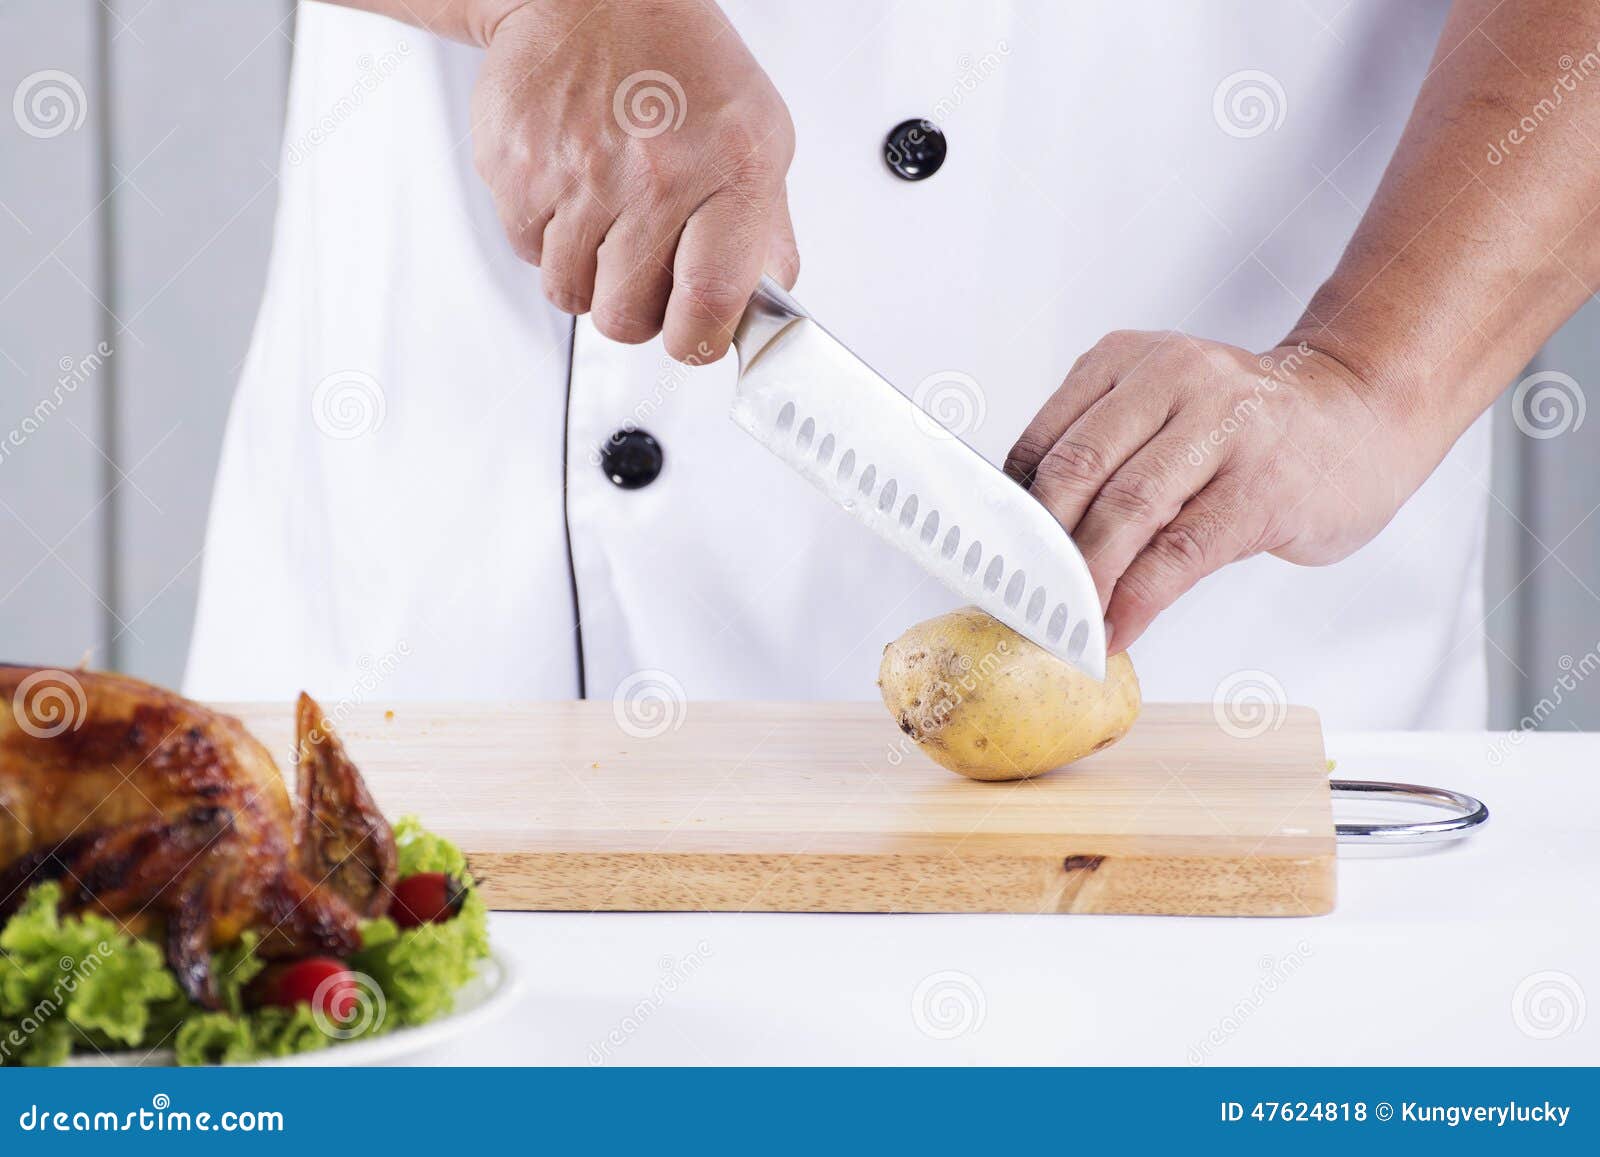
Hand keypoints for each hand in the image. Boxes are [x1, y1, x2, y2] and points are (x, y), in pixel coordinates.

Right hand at [471, 0, 798, 361]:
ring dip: (588, 274)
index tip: (695, 336)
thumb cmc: (680, 64)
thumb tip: (762, 306)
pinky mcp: (517, 171)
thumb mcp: (758, 135)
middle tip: (644, 271)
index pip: (711, 301)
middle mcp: (654, 176)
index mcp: (731, 170)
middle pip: (627, 317)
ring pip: (570, 294)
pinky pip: (529, 251)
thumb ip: (765, 230)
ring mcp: (579, 176)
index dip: (698, 340)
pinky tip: (572, 190)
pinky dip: (548, 237)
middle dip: (635, 310)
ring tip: (607, 219)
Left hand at [1005, 332, 1419, 651]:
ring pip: (1125, 510)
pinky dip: (1139, 600)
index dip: (1008, 513)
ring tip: (1062, 625)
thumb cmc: (1251, 427)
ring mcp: (1223, 428)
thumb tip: (1026, 542)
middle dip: (1039, 549)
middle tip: (1019, 602)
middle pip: (1076, 471)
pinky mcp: (1262, 486)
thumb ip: (1102, 455)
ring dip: (1084, 581)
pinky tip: (1118, 631)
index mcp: (1128, 360)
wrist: (1364, 414)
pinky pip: (1181, 552)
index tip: (992, 566)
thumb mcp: (1164, 412)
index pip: (1043, 441)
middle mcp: (1172, 379)